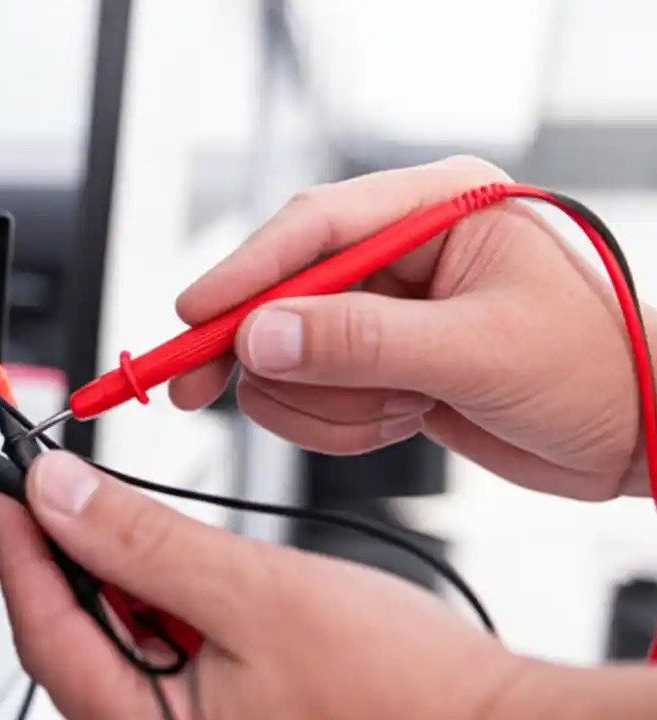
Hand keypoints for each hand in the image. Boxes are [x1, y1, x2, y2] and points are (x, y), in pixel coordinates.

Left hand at [0, 451, 528, 718]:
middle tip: (54, 483)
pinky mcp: (220, 717)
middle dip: (62, 556)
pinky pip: (159, 656)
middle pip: (71, 640)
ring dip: (112, 576)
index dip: (16, 548)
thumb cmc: (403, 692)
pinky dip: (156, 603)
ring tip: (118, 515)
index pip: (45, 631)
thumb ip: (144, 543)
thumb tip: (58, 494)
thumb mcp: (255, 594)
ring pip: (115, 644)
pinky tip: (174, 566)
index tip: (3, 484)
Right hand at [171, 155, 644, 499]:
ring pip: (287, 354)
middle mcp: (401, 253)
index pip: (315, 226)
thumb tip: (264, 337)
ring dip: (321, 402)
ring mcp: (385, 311)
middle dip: (263, 351)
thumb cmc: (596, 372)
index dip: (246, 272)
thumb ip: (364, 342)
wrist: (636, 438)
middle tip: (197, 388)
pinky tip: (399, 422)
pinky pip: (311, 395)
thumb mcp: (478, 352)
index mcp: (437, 209)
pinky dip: (339, 425)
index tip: (194, 316)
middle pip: (283, 291)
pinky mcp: (377, 363)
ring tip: (392, 413)